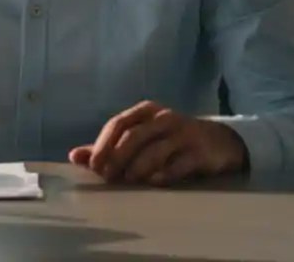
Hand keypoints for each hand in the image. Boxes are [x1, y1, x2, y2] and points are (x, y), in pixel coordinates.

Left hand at [69, 101, 247, 185]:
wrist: (219, 142)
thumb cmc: (170, 139)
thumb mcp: (141, 136)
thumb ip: (108, 147)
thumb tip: (74, 156)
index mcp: (145, 111)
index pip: (118, 123)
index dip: (103, 145)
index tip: (94, 166)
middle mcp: (164, 118)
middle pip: (134, 136)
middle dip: (117, 158)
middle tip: (108, 177)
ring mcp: (184, 134)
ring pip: (154, 151)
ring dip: (137, 168)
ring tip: (128, 181)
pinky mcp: (200, 152)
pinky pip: (178, 164)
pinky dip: (162, 175)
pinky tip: (153, 182)